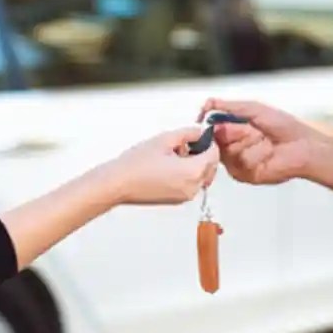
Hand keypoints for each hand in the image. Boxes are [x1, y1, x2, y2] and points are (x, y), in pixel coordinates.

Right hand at [101, 128, 218, 205]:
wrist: (118, 184)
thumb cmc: (136, 165)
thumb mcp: (165, 139)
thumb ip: (188, 133)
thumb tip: (199, 132)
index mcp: (193, 172)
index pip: (214, 154)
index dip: (208, 141)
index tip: (199, 135)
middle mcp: (193, 187)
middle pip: (210, 166)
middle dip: (203, 153)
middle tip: (186, 143)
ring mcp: (185, 196)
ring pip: (202, 176)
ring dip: (195, 163)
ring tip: (174, 154)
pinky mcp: (177, 200)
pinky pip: (191, 184)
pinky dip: (187, 174)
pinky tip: (169, 165)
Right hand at [198, 99, 314, 184]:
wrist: (302, 144)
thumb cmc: (283, 125)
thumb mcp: (253, 108)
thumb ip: (227, 106)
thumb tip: (205, 103)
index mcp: (233, 132)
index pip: (210, 130)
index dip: (211, 125)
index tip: (211, 120)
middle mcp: (233, 148)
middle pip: (215, 142)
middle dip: (234, 132)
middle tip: (252, 130)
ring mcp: (238, 163)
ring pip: (227, 153)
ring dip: (248, 142)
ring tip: (265, 140)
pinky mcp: (245, 175)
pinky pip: (239, 164)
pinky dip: (255, 155)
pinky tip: (268, 153)